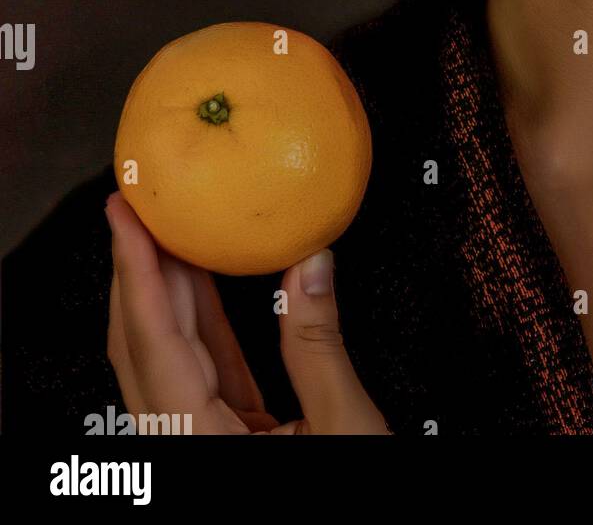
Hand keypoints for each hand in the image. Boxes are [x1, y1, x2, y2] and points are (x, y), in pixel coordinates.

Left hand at [105, 190, 389, 433]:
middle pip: (142, 347)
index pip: (154, 340)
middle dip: (140, 270)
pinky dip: (202, 324)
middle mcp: (180, 448)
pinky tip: (212, 285)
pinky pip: (198, 375)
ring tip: (175, 233)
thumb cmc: (356, 510)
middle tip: (141, 207)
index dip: (137, 270)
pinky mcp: (221, 445)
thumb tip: (311, 264)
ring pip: (165, 359)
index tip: (126, 217)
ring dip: (170, 293)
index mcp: (197, 445)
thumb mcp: (345, 427)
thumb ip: (319, 343)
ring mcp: (196, 448)